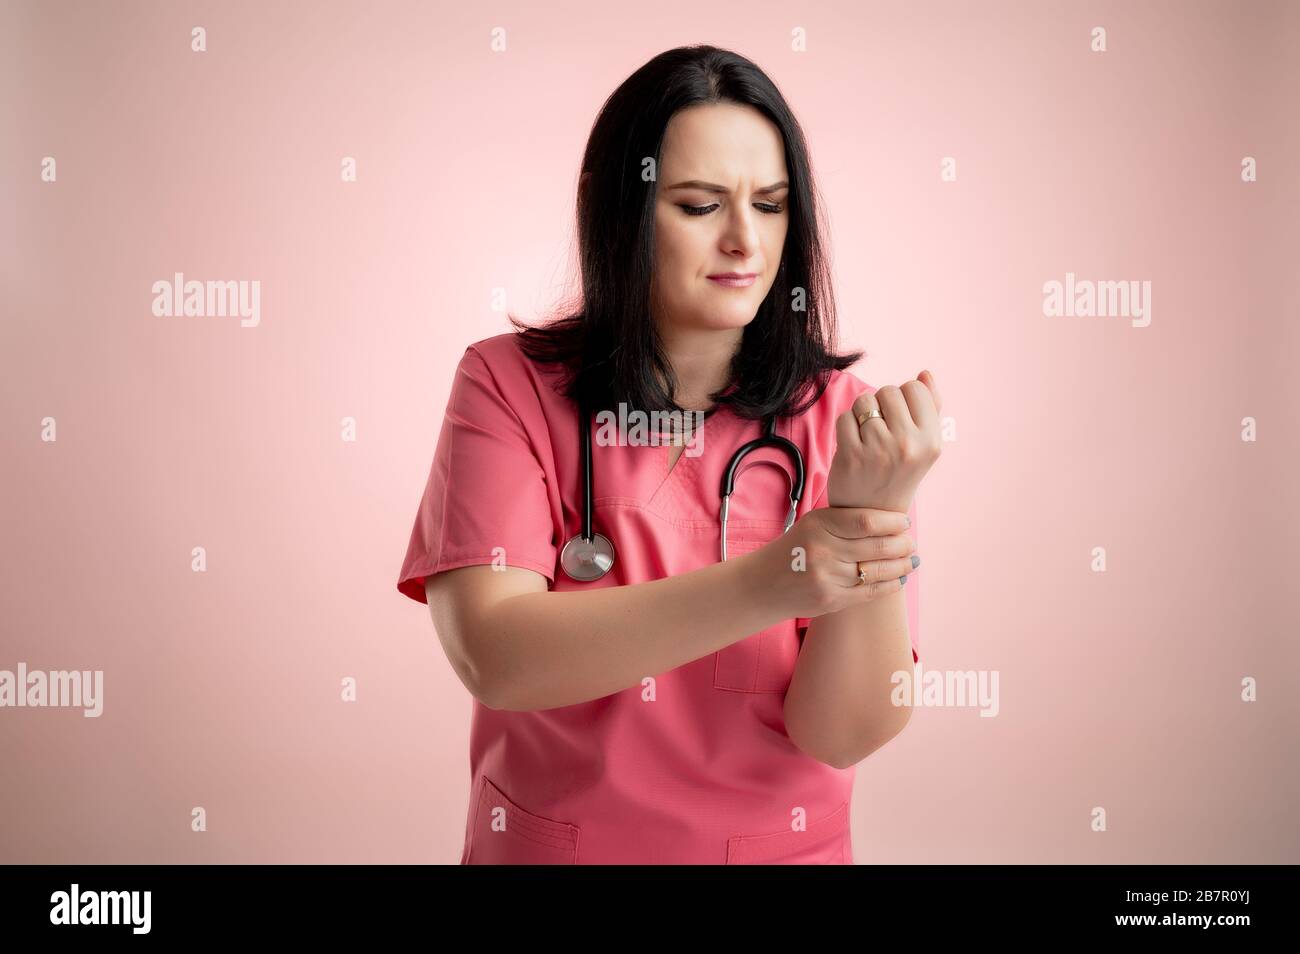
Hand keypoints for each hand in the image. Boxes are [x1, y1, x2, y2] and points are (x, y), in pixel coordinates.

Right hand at [747, 507, 916, 620]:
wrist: (764, 584)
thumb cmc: (795, 549)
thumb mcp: (813, 524)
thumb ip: (845, 520)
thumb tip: (890, 518)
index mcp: (818, 524)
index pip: (866, 521)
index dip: (892, 522)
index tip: (904, 523)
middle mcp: (822, 550)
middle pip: (876, 547)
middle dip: (902, 545)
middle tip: (911, 543)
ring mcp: (826, 577)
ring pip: (877, 571)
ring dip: (901, 566)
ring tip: (911, 560)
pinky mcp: (830, 600)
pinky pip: (869, 592)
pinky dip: (890, 585)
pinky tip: (899, 578)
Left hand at [826, 369, 942, 512]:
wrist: (873, 512)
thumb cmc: (900, 471)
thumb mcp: (924, 444)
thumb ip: (930, 407)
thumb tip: (925, 373)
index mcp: (931, 440)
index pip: (914, 388)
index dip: (903, 399)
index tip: (900, 420)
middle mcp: (908, 444)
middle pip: (888, 391)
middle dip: (882, 405)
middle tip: (882, 431)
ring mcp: (879, 450)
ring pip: (864, 401)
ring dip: (862, 414)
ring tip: (868, 437)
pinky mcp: (851, 455)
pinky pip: (845, 417)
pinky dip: (846, 427)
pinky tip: (853, 445)